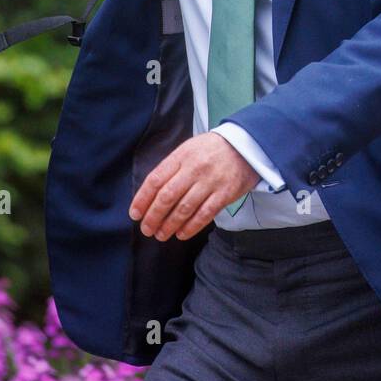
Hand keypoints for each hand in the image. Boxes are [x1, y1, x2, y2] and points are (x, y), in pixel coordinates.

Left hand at [128, 132, 261, 240]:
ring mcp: (210, 182)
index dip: (142, 199)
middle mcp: (194, 169)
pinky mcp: (225, 194)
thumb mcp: (188, 149)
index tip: (135, 214)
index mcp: (181, 156)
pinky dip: (191, 227)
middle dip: (153, 216)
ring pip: (184, 208)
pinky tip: (182, 234)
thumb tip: (150, 194)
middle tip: (146, 229)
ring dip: (170, 225)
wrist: (245, 146)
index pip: (155, 180)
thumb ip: (171, 168)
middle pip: (167, 197)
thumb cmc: (211, 149)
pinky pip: (205, 214)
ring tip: (161, 235)